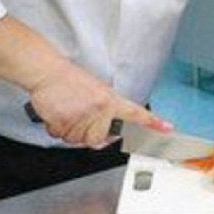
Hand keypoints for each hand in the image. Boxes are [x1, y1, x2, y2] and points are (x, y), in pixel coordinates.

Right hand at [27, 58, 170, 146]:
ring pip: (79, 140)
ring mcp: (81, 119)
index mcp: (109, 100)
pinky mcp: (64, 125)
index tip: (167, 129)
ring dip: (73, 131)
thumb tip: (110, 131)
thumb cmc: (69, 80)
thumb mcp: (96, 90)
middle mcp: (98, 111)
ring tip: (69, 111)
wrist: (46, 73)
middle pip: (100, 139)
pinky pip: (62, 137)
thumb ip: (106, 109)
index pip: (134, 113)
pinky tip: (59, 113)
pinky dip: (58, 129)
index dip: (151, 123)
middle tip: (83, 117)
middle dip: (91, 133)